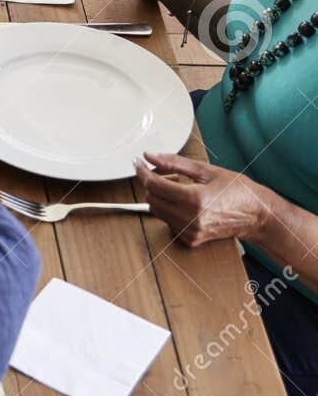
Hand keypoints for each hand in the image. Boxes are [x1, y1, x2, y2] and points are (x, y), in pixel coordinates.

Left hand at [136, 152, 270, 246]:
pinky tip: (183, 198)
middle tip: (163, 171)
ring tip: (177, 183)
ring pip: (157, 211)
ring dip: (159, 195)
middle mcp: (190, 219)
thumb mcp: (206, 170)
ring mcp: (190, 232)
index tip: (138, 162)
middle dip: (151, 182)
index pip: (154, 185)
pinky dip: (168, 207)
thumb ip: (174, 162)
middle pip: (152, 199)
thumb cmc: (237, 191)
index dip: (142, 171)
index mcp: (194, 200)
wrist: (256, 216)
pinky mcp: (191, 239)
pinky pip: (168, 221)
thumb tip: (150, 156)